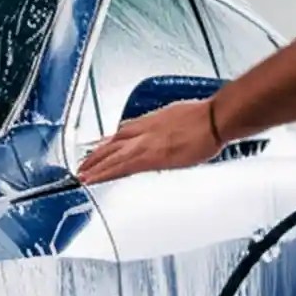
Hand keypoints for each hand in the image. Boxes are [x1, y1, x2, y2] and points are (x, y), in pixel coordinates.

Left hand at [76, 100, 223, 184]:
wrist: (214, 118)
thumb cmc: (205, 117)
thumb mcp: (180, 116)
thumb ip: (169, 126)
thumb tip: (168, 133)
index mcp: (151, 121)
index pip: (123, 132)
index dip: (109, 142)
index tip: (100, 147)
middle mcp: (143, 131)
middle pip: (112, 144)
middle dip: (96, 155)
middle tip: (82, 165)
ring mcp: (144, 144)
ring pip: (111, 157)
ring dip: (94, 166)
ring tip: (82, 175)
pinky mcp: (148, 158)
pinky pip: (119, 167)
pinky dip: (104, 173)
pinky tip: (94, 179)